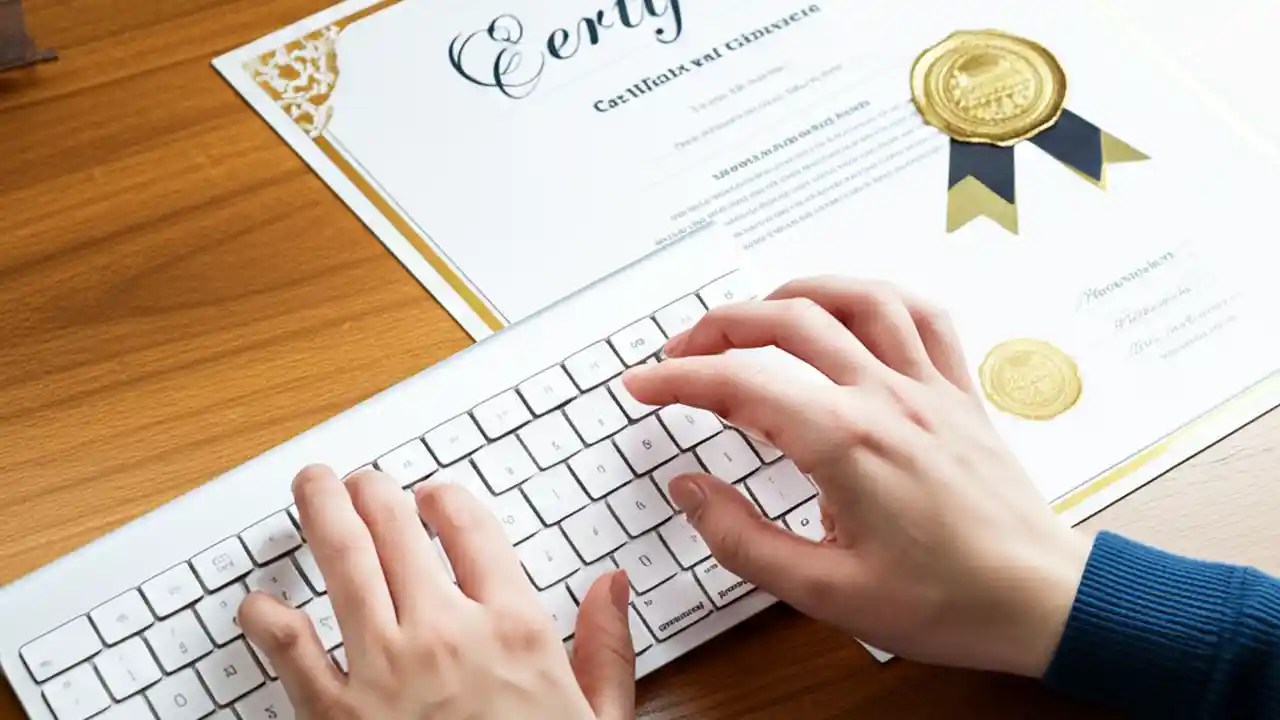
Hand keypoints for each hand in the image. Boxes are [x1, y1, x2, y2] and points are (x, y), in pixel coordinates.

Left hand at [238, 466, 634, 718]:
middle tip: (361, 483)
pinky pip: (289, 647)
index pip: (470, 528)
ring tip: (312, 487)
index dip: (444, 499)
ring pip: (343, 560)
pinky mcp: (336, 714)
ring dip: (322, 511)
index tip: (433, 497)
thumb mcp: (595, 719)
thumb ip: (605, 649)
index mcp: (513, 629)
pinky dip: (265, 616)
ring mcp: (386, 669)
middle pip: (397, 527)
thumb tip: (612, 588)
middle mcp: (446, 634)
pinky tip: (258, 603)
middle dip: (374, 491)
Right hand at [624, 276, 1089, 676]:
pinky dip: (876, 297)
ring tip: (754, 314)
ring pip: (855, 298)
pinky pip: (922, 315)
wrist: (1041, 601)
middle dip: (719, 326)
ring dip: (793, 293)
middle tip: (681, 354)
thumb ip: (742, 540)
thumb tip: (690, 491)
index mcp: (848, 444)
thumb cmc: (948, 602)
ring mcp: (929, 388)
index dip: (679, 378)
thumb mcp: (825, 592)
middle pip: (787, 321)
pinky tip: (851, 308)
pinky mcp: (959, 392)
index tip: (644, 385)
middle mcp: (888, 399)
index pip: (740, 384)